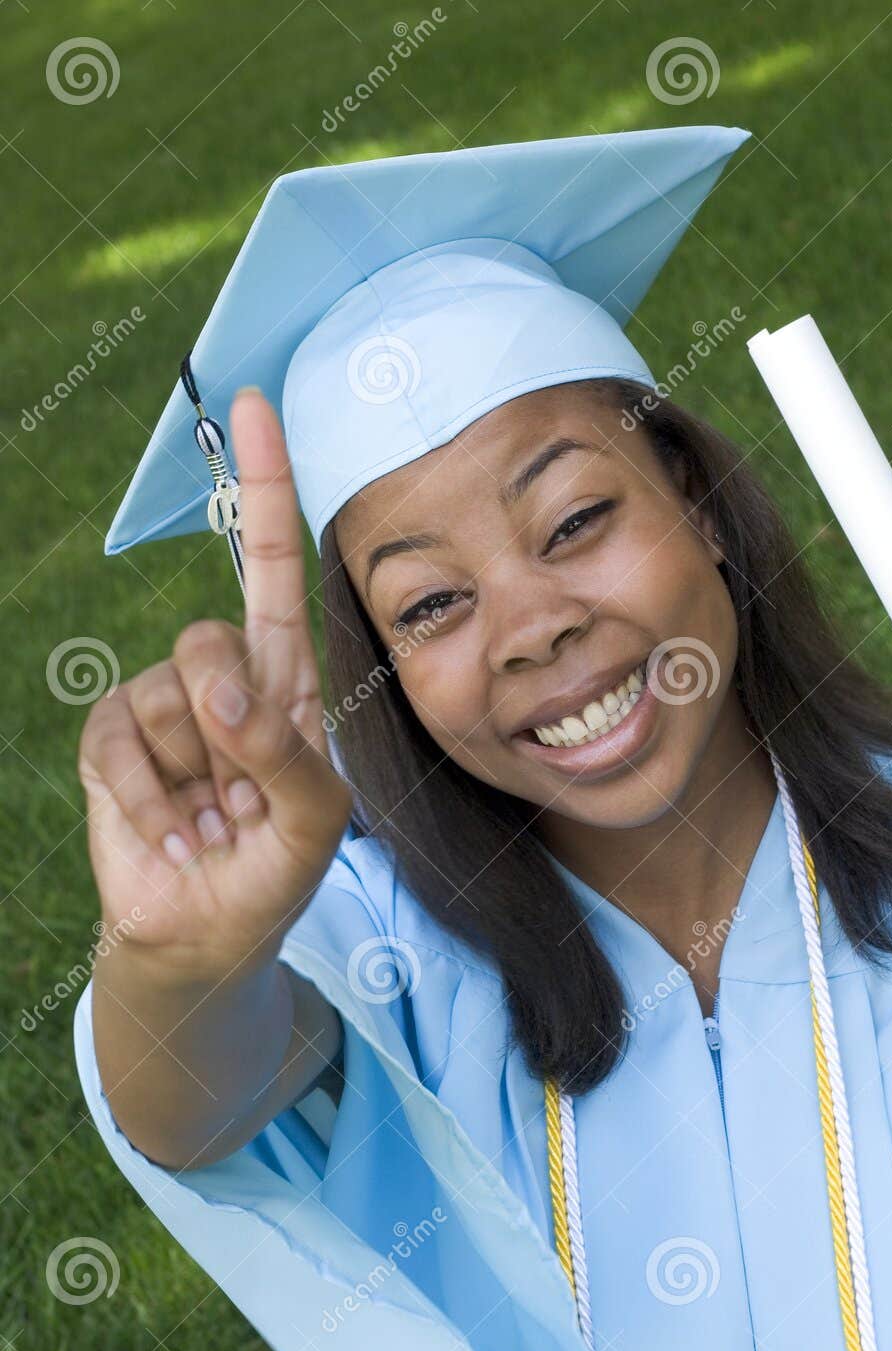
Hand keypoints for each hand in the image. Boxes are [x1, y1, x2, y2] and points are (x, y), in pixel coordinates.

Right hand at [79, 389, 351, 987]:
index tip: (255, 405)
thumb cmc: (274, 872)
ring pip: (169, 694)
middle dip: (230, 721)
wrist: (206, 938)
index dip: (265, 488)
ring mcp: (162, 709)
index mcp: (284, 683)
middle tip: (245, 793)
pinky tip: (176, 834)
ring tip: (215, 820)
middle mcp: (222, 680)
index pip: (274, 570)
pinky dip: (152, 800)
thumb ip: (285, 753)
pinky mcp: (111, 744)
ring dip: (197, 777)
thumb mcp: (312, 820)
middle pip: (213, 637)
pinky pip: (121, 739)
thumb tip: (219, 691)